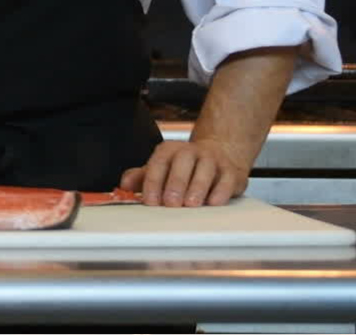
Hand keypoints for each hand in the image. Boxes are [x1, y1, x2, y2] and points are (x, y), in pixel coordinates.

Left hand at [119, 138, 251, 206]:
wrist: (219, 154)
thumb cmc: (185, 166)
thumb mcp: (160, 168)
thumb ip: (141, 177)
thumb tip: (124, 186)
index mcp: (169, 150)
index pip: (158, 162)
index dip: (153, 182)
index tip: (150, 200)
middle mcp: (191, 152)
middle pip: (182, 163)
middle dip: (175, 184)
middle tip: (171, 203)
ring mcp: (212, 160)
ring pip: (205, 170)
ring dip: (197, 188)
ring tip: (191, 204)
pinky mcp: (231, 172)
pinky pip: (226, 180)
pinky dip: (220, 192)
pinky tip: (213, 202)